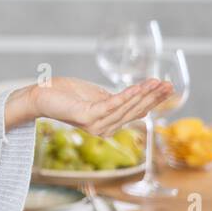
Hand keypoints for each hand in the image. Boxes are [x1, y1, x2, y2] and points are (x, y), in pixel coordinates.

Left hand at [30, 75, 173, 137]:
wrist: (41, 94)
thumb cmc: (67, 94)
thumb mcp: (97, 95)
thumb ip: (116, 99)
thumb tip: (139, 98)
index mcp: (109, 124)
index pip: (137, 112)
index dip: (153, 100)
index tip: (169, 87)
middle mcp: (105, 128)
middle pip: (135, 111)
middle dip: (154, 97)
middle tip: (170, 84)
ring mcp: (96, 125)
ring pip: (126, 108)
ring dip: (144, 94)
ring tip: (158, 82)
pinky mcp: (87, 117)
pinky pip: (112, 105)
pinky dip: (127, 95)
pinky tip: (139, 86)